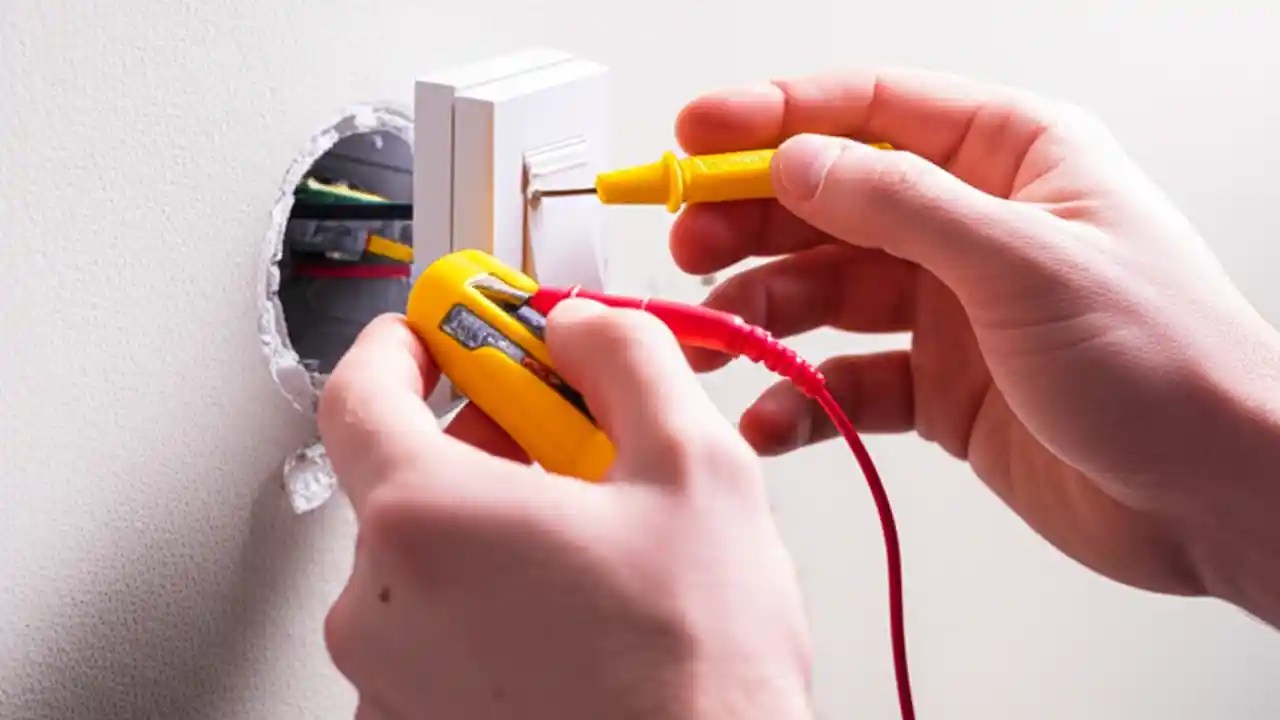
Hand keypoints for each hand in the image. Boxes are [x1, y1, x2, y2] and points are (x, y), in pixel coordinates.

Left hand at [317, 304, 811, 718]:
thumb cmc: (696, 673)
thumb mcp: (695, 467)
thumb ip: (626, 359)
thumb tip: (585, 328)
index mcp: (424, 520)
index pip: (360, 390)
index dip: (405, 346)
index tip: (440, 333)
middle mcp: (377, 607)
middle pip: (406, 477)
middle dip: (489, 443)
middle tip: (571, 444)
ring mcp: (390, 681)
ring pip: (426, 559)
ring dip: (495, 529)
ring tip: (593, 550)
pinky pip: (434, 631)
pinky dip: (487, 602)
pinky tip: (572, 615)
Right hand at [671, 70, 1279, 620]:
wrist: (1215, 495)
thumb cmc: (1166, 360)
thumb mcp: (1023, 260)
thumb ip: (900, 207)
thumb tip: (797, 163)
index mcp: (1009, 159)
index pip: (869, 113)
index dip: (774, 117)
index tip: (696, 135)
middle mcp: (971, 226)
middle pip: (830, 202)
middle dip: (751, 221)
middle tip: (687, 246)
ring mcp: (951, 308)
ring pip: (826, 292)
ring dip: (761, 315)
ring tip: (714, 340)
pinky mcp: (939, 387)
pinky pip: (846, 378)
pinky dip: (801, 397)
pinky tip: (771, 415)